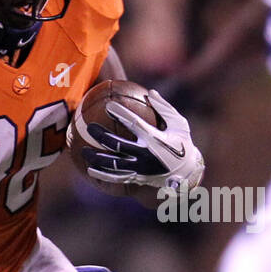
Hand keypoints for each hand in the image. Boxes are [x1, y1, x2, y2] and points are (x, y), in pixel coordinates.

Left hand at [84, 88, 204, 194]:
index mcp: (155, 139)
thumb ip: (165, 109)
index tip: (109, 104)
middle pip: (117, 145)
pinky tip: (89, 170)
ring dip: (96, 158)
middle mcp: (145, 155)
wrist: (187, 175)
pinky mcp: (136, 179)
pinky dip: (102, 175)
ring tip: (83, 151)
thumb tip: (150, 92)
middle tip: (89, 127)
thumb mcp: (179, 125)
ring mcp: (139, 169)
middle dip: (101, 135)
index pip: (134, 124)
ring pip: (113, 164)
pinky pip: (115, 178)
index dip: (121, 114)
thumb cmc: (182, 144)